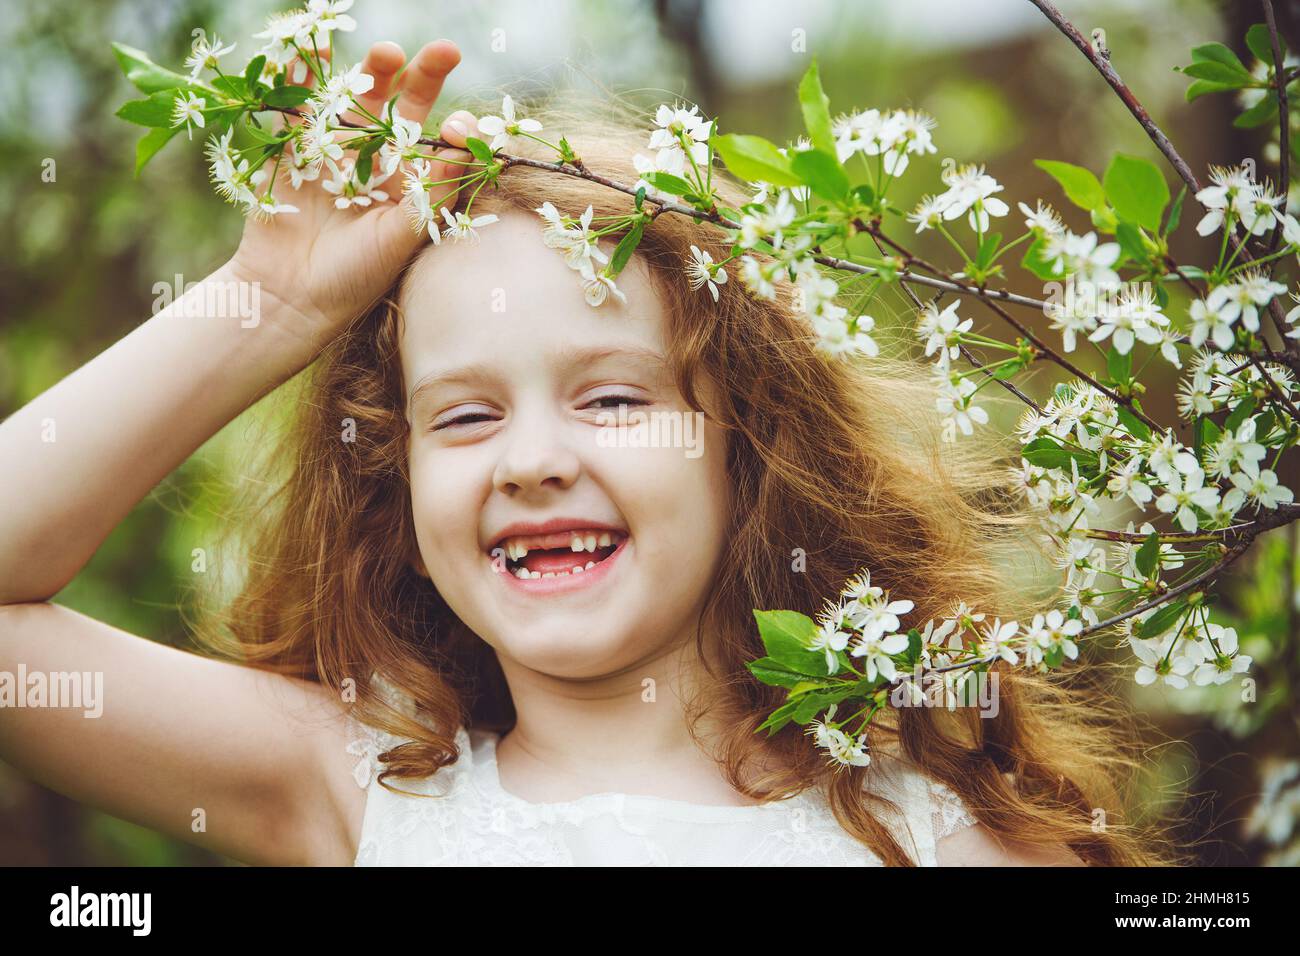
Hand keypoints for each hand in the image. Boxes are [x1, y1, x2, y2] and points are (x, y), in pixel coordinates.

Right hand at [226, 39, 479, 340]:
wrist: (293, 296)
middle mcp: (375, 160)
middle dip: (423, 75)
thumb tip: (464, 146)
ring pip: (355, 97)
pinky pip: (297, 105)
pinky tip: (310, 47)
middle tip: (445, 51)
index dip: (456, 129)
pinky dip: (300, 76)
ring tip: (388, 52)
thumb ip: (432, 192)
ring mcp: (333, 150)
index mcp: (409, 182)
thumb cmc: (357, 276)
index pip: (439, 142)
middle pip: (402, 105)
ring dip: (371, 71)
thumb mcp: (404, 236)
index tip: (462, 126)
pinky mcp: (292, 148)